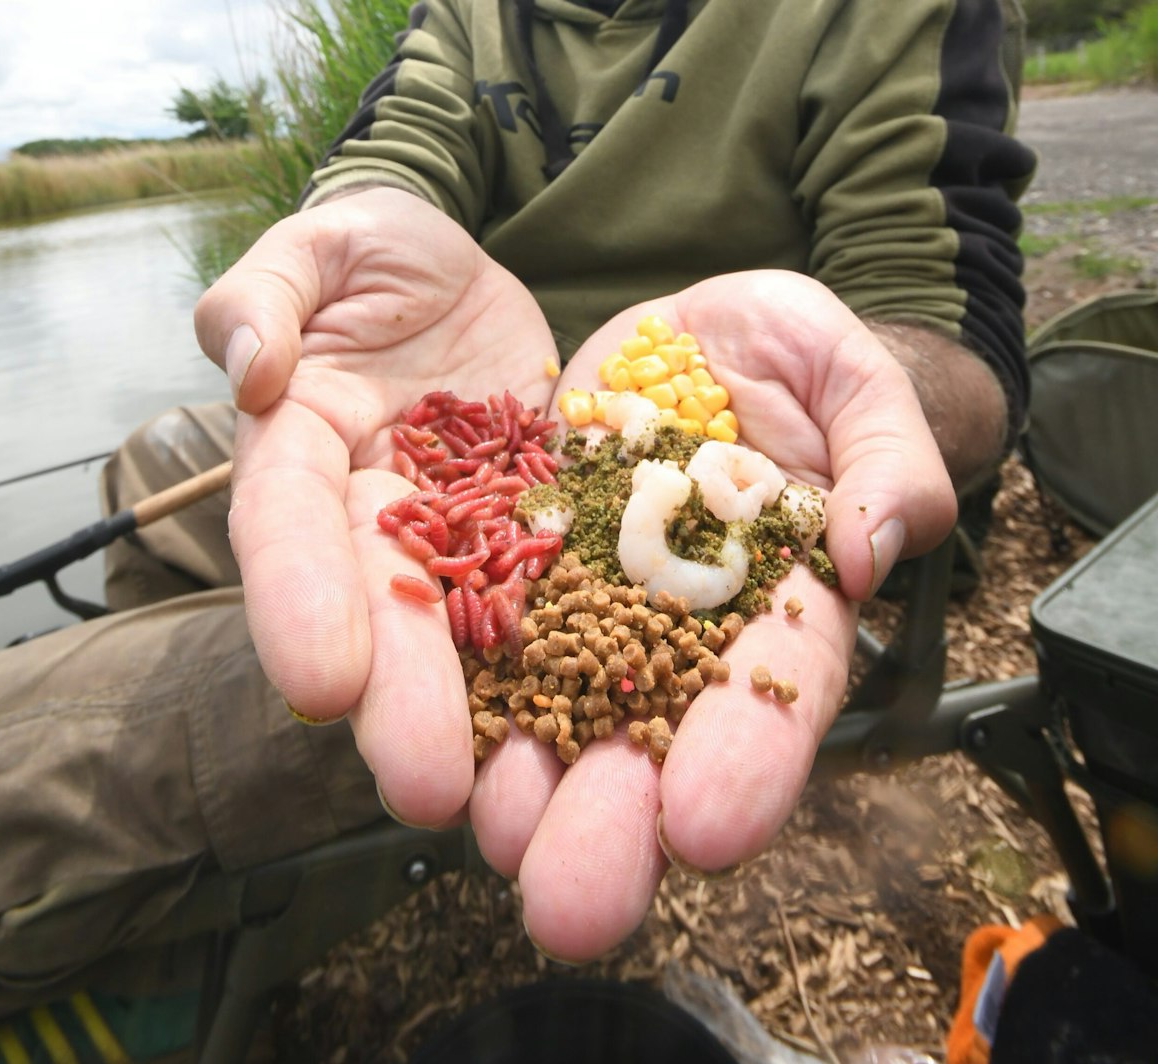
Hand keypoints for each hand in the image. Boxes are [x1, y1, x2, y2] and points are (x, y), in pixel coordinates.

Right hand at [194, 188, 558, 820]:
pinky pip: (557, 582)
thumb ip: (266, 296)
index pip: (288, 528)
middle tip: (426, 790)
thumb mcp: (313, 249)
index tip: (319, 686)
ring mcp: (461, 529)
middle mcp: (377, 511)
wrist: (455, 269)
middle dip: (401, 698)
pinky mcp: (535, 523)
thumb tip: (251, 366)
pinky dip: (576, 642)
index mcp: (302, 449)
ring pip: (471, 620)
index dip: (299, 605)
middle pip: (384, 607)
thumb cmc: (369, 252)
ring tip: (513, 789)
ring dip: (487, 708)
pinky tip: (608, 704)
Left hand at [467, 270, 956, 960]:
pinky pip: (483, 614)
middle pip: (654, 727)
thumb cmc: (789, 353)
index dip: (750, 758)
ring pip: (556, 694)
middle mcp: (676, 620)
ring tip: (489, 838)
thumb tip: (866, 547)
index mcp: (778, 592)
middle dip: (616, 818)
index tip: (711, 829)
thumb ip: (886, 455)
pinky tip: (429, 737)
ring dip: (524, 775)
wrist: (684, 334)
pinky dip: (455, 675)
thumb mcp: (853, 376)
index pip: (774, 687)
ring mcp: (589, 592)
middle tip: (575, 908)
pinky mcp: (517, 553)